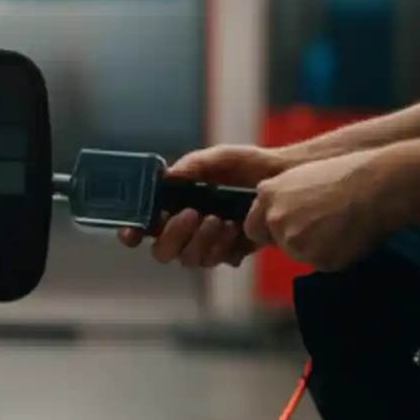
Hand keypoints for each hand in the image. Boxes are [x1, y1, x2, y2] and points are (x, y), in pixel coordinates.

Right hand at [118, 145, 295, 267]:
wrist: (288, 178)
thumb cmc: (250, 165)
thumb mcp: (219, 158)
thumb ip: (193, 166)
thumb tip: (167, 177)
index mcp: (174, 204)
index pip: (143, 225)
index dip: (131, 233)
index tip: (132, 233)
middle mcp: (185, 229)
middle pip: (161, 251)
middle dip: (172, 236)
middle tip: (192, 214)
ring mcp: (207, 243)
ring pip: (188, 260)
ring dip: (201, 241)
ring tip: (219, 219)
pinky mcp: (230, 252)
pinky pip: (216, 261)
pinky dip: (222, 245)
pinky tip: (235, 227)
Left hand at [244, 148, 401, 271]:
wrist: (378, 184)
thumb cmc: (347, 174)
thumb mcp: (301, 177)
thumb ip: (282, 199)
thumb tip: (276, 219)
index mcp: (267, 195)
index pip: (254, 228)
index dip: (271, 230)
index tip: (291, 227)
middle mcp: (275, 219)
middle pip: (278, 243)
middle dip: (295, 239)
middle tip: (325, 224)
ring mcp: (295, 241)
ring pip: (301, 254)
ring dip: (318, 247)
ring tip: (342, 224)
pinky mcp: (318, 259)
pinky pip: (324, 264)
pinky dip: (337, 256)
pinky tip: (351, 235)